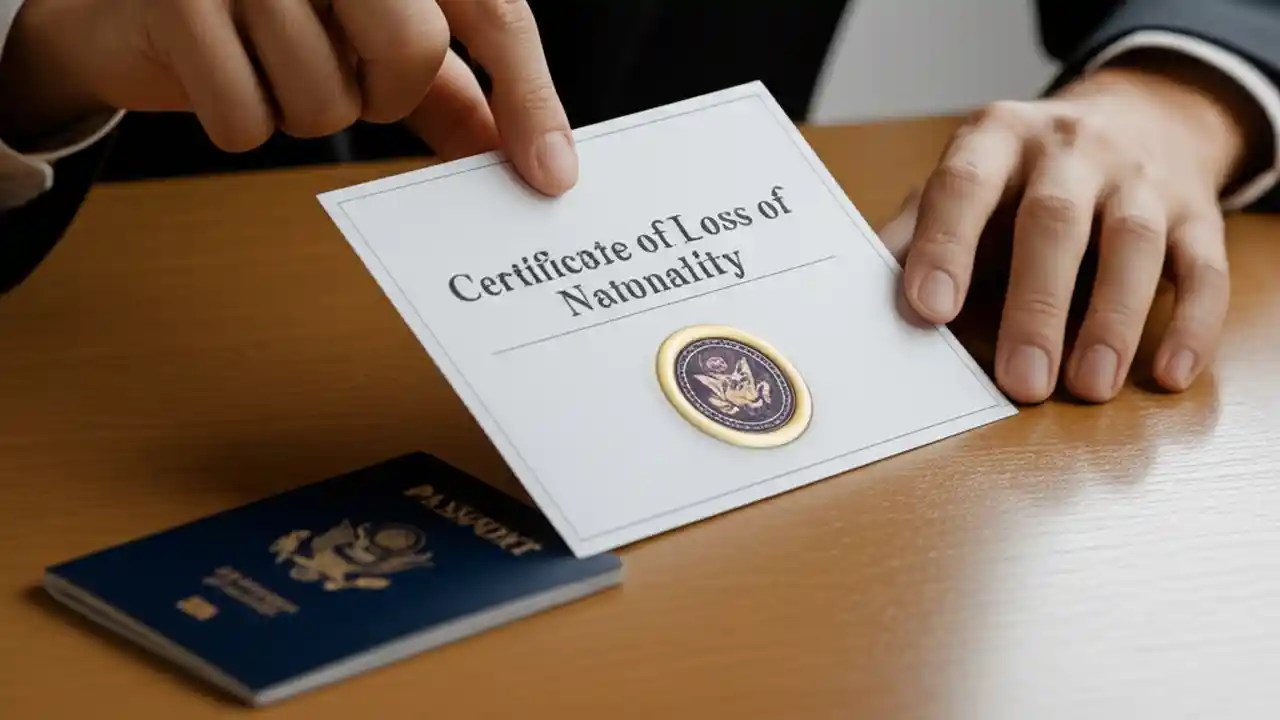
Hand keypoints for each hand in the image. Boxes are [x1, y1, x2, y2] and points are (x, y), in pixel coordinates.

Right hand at [0, 0, 576, 194]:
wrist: (131, 0)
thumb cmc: (273, 16)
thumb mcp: (375, 40)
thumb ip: (452, 91)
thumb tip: (535, 163)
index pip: (491, 10)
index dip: (528, 98)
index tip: (552, 176)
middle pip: (411, 50)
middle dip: (384, 91)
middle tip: (346, 70)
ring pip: (326, 100)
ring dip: (304, 109)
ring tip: (267, 58)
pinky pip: (245, 120)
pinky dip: (240, 121)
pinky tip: (219, 71)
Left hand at [891, 53, 1268, 403]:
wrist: (1139, 116)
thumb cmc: (1025, 173)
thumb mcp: (965, 181)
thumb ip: (916, 232)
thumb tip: (856, 297)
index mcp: (997, 139)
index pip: (964, 185)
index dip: (946, 244)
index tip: (930, 309)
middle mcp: (1071, 149)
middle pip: (1053, 220)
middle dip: (1036, 305)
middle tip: (1021, 382)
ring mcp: (1140, 178)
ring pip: (1131, 243)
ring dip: (1112, 320)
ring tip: (1088, 386)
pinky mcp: (1197, 213)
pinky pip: (1203, 268)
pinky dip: (1189, 324)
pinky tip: (1166, 374)